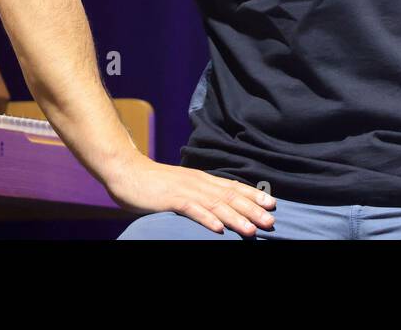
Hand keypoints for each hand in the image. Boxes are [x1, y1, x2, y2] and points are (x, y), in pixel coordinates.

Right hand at [104, 154, 276, 236]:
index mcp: (203, 179)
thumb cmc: (156, 183)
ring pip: (216, 204)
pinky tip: (218, 228)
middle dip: (252, 209)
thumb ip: (200, 194)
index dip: (254, 195)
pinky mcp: (171, 199)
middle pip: (230, 197)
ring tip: (251, 230)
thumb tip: (220, 205)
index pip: (234, 187)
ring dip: (235, 218)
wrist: (128, 171)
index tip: (272, 204)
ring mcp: (186, 190)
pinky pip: (192, 209)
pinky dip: (206, 219)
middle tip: (270, 221)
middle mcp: (199, 182)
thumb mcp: (183, 186)